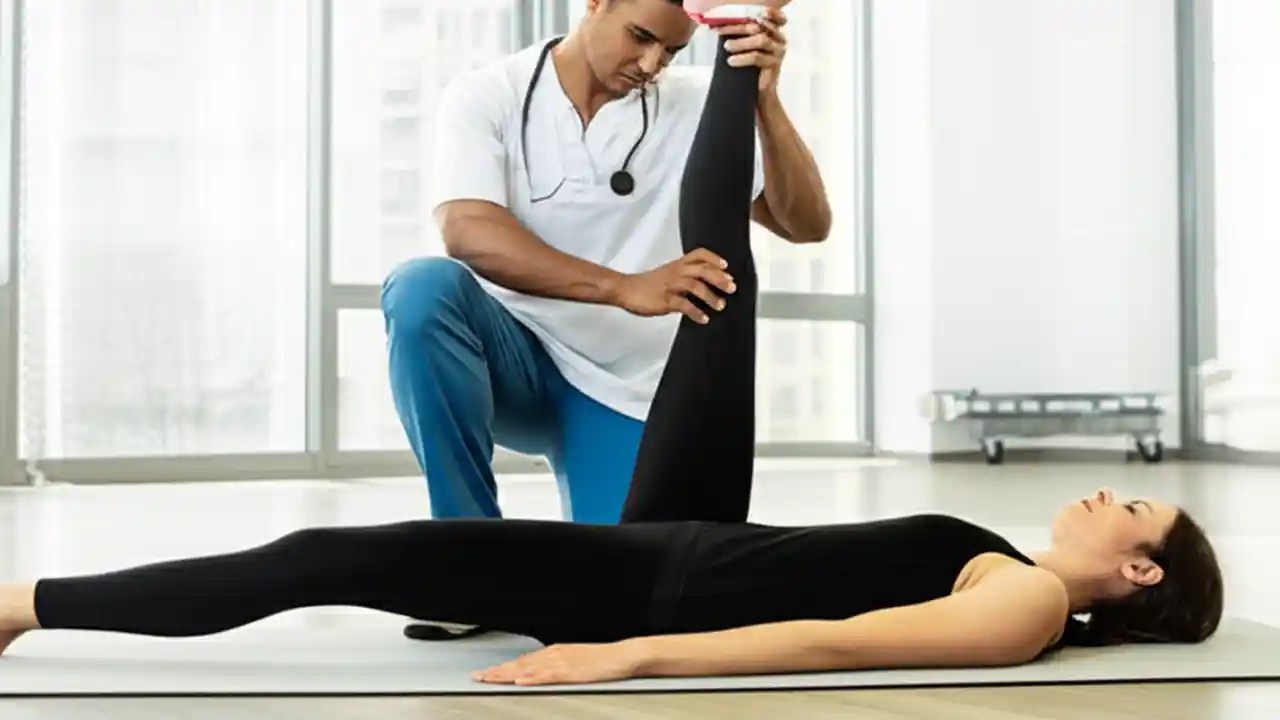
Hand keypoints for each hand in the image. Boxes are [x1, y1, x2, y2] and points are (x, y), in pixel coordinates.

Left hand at [472, 642, 643, 686]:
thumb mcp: (575, 663)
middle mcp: (554, 654)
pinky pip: (548, 675)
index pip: (522, 661)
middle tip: (478, 677)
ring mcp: (562, 662)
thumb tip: (539, 675)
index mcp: (554, 653)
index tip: (486, 673)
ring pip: (528, 668)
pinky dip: (533, 678)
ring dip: (508, 674)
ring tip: (490, 679)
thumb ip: (556, 668)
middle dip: (497, 671)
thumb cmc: (603, 662)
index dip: (502, 668)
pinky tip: (521, 681)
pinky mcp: (572, 671)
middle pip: (520, 664)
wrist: (623, 655)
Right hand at [610, 248, 735, 323]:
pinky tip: (703, 318)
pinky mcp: (665, 300)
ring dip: (711, 296)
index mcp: (677, 265)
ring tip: (720, 305)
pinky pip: (684, 305)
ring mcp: (670, 286)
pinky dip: (696, 312)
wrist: (625, 289)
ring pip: (696, 286)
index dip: (714, 258)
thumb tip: (704, 284)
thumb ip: (684, 276)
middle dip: (719, 278)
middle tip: (732, 288)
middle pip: (702, 270)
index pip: (699, 254)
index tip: (726, 266)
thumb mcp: (667, 273)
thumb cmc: (645, 284)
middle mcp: (676, 272)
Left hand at [716, 7, 788, 94]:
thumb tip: (721, 25)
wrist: (760, 92)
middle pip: (759, 27)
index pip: (775, 17)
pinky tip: (731, 61)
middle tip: (720, 31)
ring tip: (727, 46)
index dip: (769, 13)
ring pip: (761, 40)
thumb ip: (743, 34)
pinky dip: (742, 58)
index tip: (756, 12)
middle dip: (738, 27)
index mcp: (775, 31)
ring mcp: (778, 52)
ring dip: (740, 42)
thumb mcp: (747, 48)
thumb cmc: (751, 68)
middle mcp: (779, 39)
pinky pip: (757, 57)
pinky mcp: (775, 65)